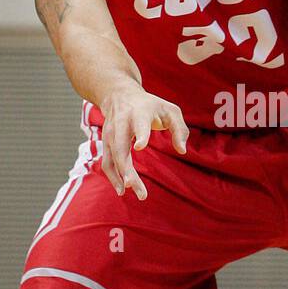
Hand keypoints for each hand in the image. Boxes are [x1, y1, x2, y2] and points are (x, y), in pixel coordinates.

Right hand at [98, 83, 188, 198]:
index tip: (140, 146)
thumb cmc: (150, 106)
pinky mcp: (105, 144)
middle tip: (133, 184)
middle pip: (120, 147)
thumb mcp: (170, 111)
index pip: (139, 125)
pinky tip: (123, 191)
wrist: (119, 95)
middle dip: (125, 167)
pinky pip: (107, 163)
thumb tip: (182, 151)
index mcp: (139, 113)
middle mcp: (121, 124)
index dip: (140, 135)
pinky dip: (114, 178)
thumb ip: (180, 129)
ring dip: (121, 177)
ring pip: (112, 159)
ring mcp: (110, 135)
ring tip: (137, 193)